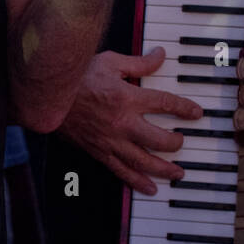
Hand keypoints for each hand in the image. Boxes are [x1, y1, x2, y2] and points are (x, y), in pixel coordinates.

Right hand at [58, 48, 201, 193]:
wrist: (47, 97)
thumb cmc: (76, 78)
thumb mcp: (109, 62)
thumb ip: (138, 63)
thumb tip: (160, 55)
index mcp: (127, 98)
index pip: (165, 104)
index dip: (184, 108)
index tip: (196, 113)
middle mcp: (123, 123)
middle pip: (160, 139)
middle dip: (176, 142)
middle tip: (182, 140)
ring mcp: (111, 141)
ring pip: (144, 161)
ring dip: (164, 168)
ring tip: (178, 173)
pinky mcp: (99, 152)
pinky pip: (122, 171)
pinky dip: (137, 182)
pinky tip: (150, 188)